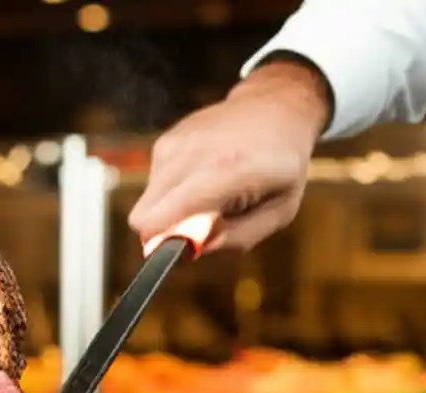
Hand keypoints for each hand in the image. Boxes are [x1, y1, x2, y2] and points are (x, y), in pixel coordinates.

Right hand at [128, 57, 329, 252]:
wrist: (276, 109)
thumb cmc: (282, 166)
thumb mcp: (279, 212)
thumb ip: (236, 237)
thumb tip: (191, 251)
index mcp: (225, 172)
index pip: (161, 219)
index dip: (164, 245)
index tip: (187, 249)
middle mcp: (189, 155)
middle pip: (143, 217)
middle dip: (167, 231)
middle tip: (204, 223)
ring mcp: (172, 144)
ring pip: (147, 204)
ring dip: (174, 209)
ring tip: (211, 193)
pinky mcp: (165, 141)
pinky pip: (154, 186)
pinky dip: (175, 189)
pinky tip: (204, 175)